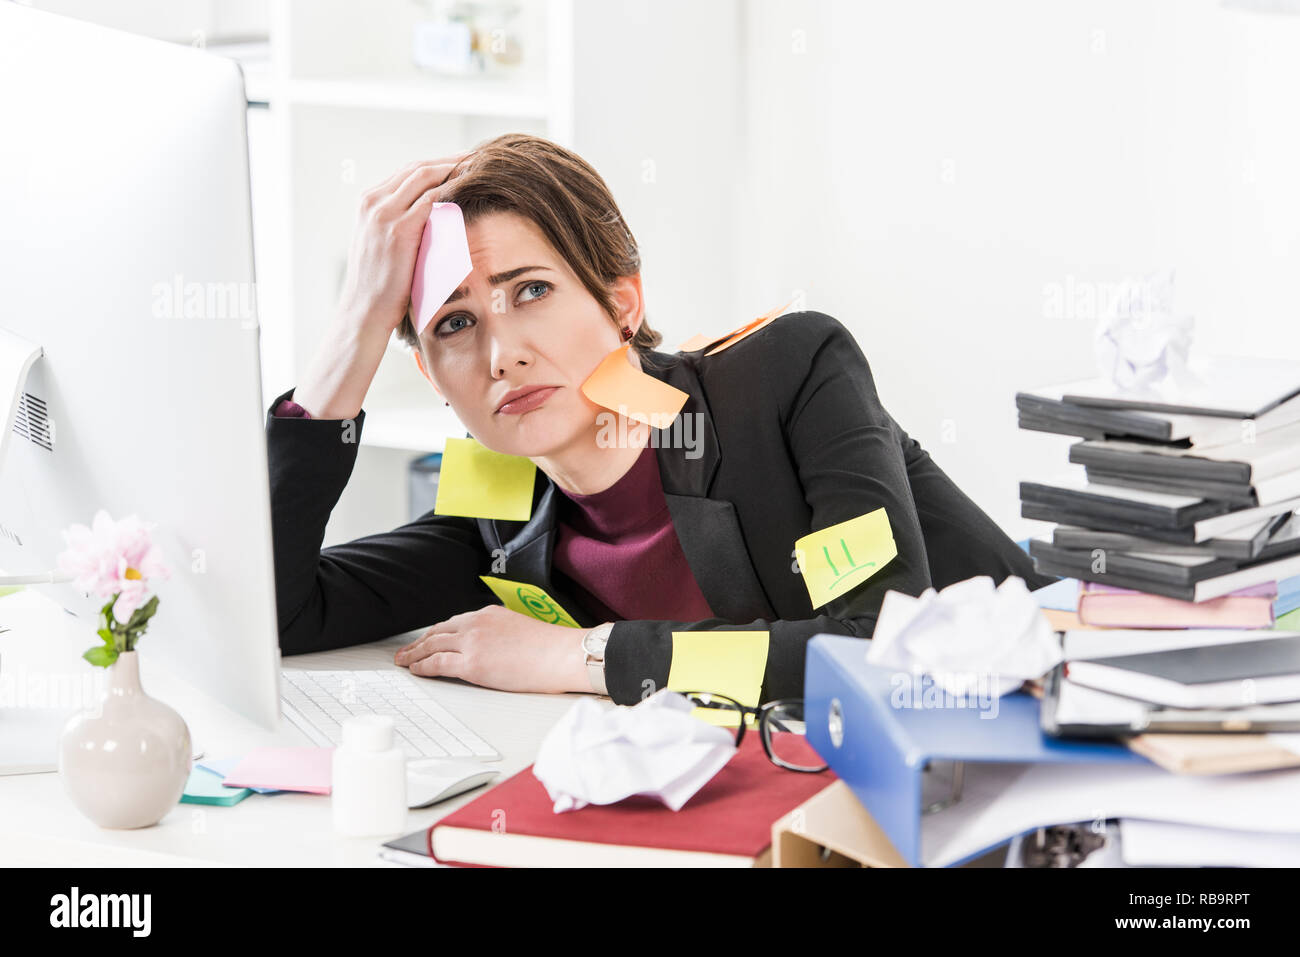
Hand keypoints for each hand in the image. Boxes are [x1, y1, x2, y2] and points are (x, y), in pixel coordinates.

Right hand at [336, 151, 474, 338]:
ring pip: (424, 176)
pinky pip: (431, 199)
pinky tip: (470, 189)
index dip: (435, 165)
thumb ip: (397, 225)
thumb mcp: (381, 245)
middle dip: (448, 161)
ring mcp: (384, 213)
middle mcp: (373, 202)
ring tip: (478, 167)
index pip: (406, 173)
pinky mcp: (399, 229)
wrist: (364, 311)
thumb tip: (428, 219)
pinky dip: (452, 189)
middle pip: (416, 168)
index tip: (459, 164)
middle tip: (475, 158)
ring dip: (454, 169)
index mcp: (368, 203)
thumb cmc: (378, 286)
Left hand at [393, 604, 591, 694]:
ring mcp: (472, 642)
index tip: (427, 640)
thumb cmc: (550, 648)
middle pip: (437, 632)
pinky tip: (416, 670)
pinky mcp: (472, 664)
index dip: (435, 633)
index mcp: (488, 613)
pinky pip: (437, 664)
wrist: (561, 654)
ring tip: (403, 661)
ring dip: (414, 654)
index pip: (453, 623)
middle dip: (418, 642)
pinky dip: (422, 667)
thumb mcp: (519, 629)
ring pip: (432, 646)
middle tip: (404, 651)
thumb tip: (493, 649)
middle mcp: (476, 623)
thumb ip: (500, 634)